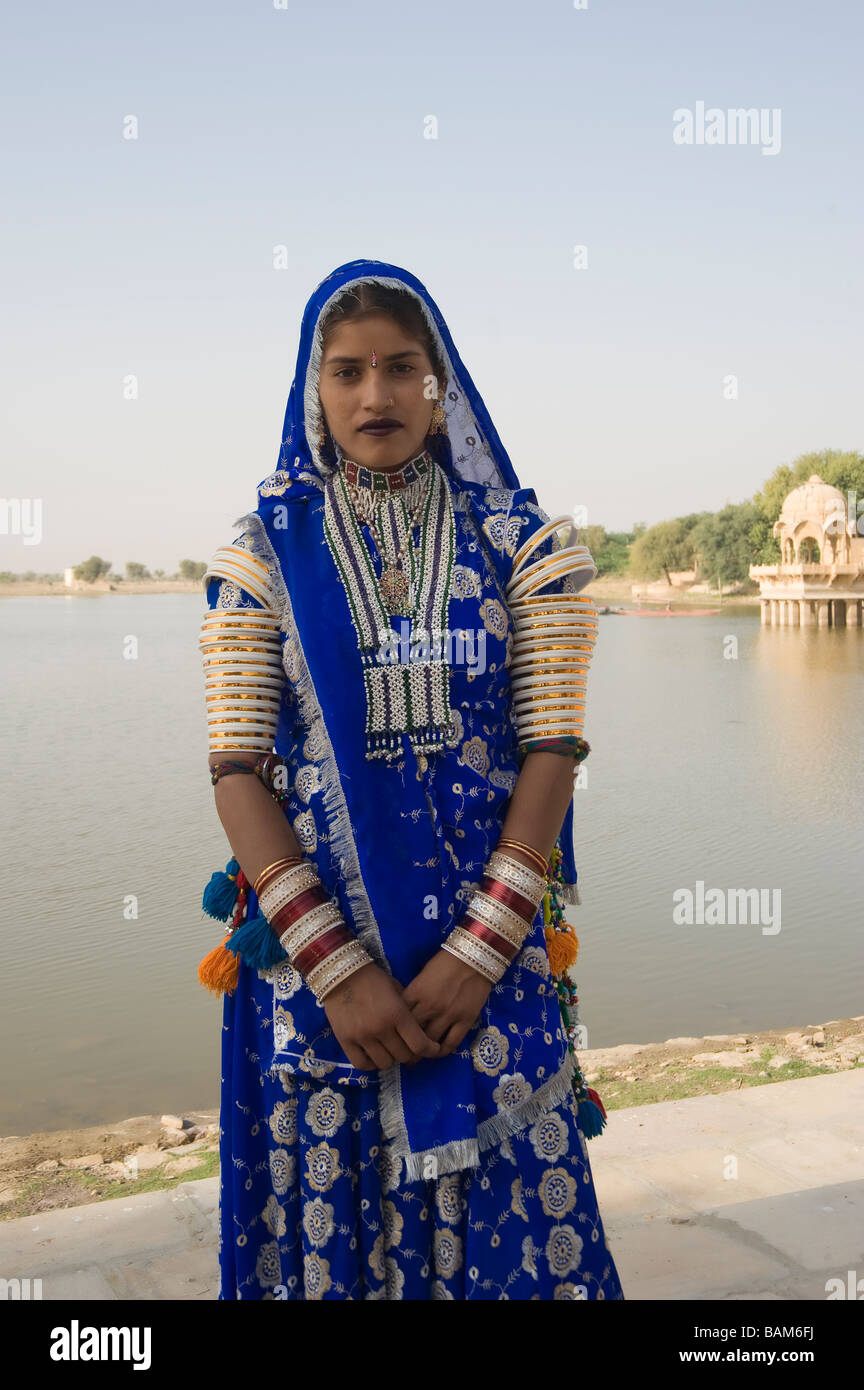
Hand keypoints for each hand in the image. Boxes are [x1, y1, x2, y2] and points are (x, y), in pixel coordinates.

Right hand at [323, 962, 441, 1071]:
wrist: (339, 973)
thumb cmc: (372, 978)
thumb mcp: (396, 990)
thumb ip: (407, 1011)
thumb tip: (420, 1031)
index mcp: (397, 1013)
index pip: (419, 1044)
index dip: (430, 1050)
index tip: (432, 1049)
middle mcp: (381, 1028)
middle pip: (403, 1056)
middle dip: (410, 1053)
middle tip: (408, 1046)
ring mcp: (362, 1036)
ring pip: (385, 1063)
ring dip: (390, 1058)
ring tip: (389, 1049)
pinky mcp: (345, 1041)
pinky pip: (362, 1064)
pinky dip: (371, 1063)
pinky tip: (373, 1055)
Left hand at [402, 949, 492, 1056]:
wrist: (475, 957)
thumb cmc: (446, 962)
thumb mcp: (423, 975)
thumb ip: (414, 994)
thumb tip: (405, 1012)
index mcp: (417, 992)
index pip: (399, 1018)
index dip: (394, 1029)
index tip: (393, 1036)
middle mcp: (430, 1006)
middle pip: (412, 1034)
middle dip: (405, 1045)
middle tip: (402, 1052)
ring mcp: (449, 1015)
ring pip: (430, 1043)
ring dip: (423, 1052)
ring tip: (419, 1056)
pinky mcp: (465, 1020)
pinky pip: (452, 1043)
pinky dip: (443, 1051)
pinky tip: (439, 1051)